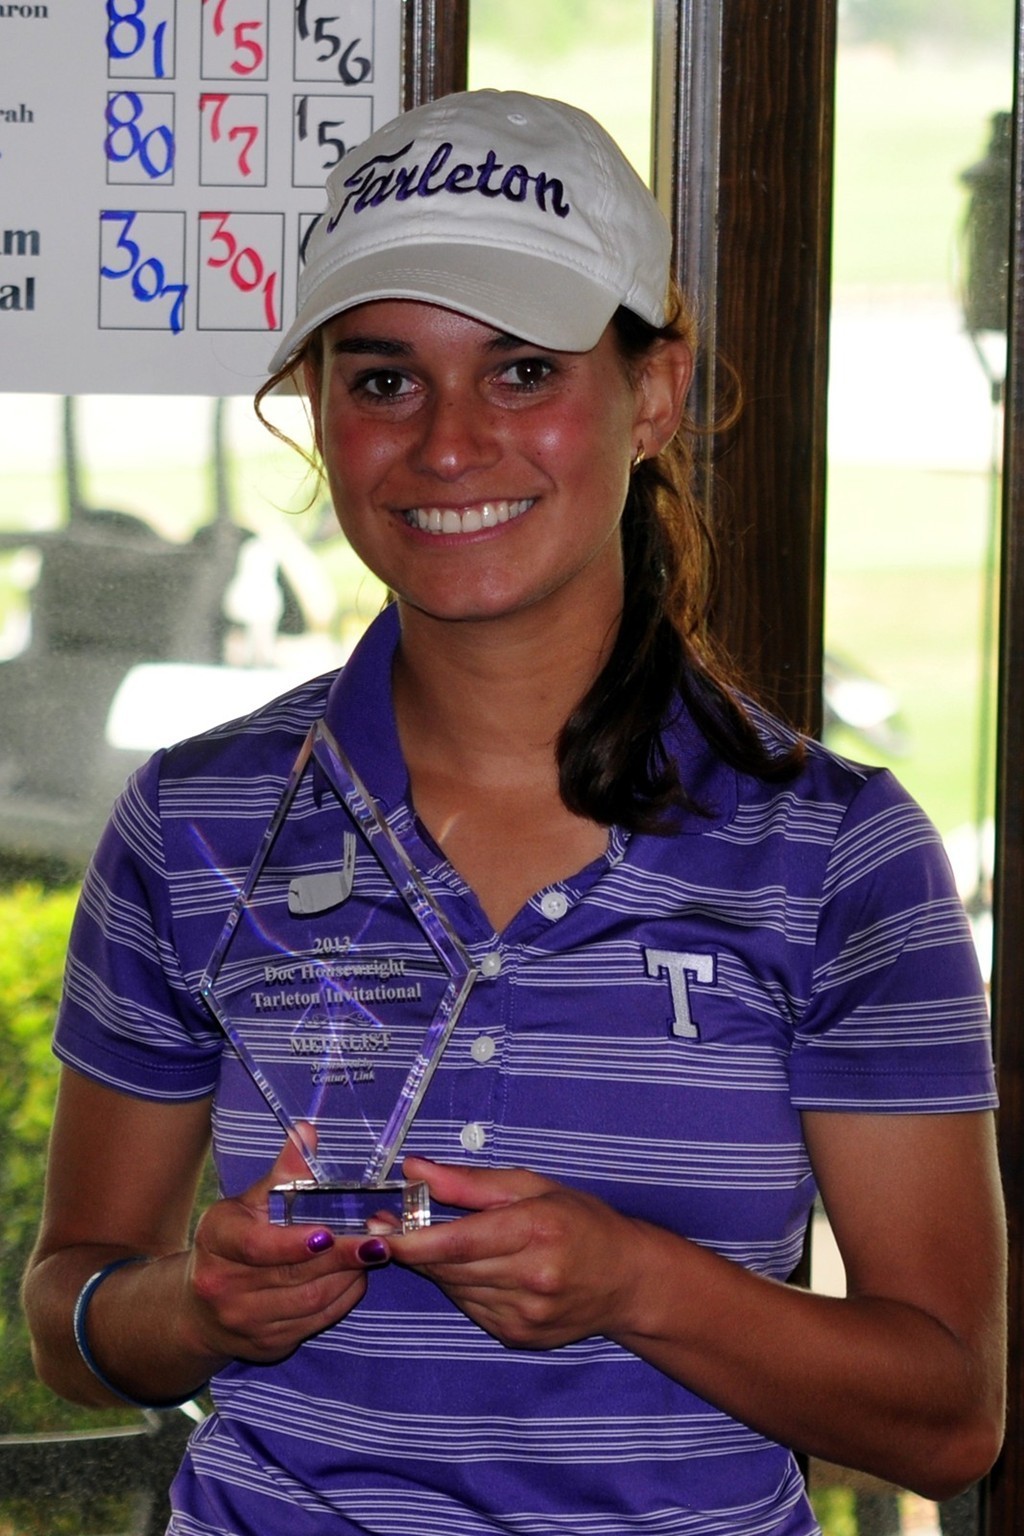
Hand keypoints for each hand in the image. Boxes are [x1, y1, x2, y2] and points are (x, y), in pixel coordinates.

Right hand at [184, 1133, 381, 1366]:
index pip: (255, 1246)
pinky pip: (314, 1322)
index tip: (327, 1233)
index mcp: (217, 1240)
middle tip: (378, 1240)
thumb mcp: (249, 1201)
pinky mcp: (266, 1345)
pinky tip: (356, 1277)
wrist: (199, 1308)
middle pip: (292, 1275)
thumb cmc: (234, 1241)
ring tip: (372, 1253)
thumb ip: (283, 1172)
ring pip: (309, 1302)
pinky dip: (342, 1299)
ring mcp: (244, 1321)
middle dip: (340, 1257)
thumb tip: (308, 1131)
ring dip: (348, 1277)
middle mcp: (223, 1285)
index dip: (293, 1243)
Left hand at [384, 1158, 647, 1349]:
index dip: (414, 1240)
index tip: (379, 1231)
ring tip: (430, 1241)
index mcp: (536, 1231)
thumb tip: (413, 1169)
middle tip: (383, 1227)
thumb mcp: (532, 1186)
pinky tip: (471, 1268)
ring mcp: (524, 1315)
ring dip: (436, 1266)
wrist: (628, 1280)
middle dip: (413, 1248)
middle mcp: (530, 1278)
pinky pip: (470, 1307)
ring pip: (455, 1289)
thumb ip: (469, 1182)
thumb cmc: (581, 1222)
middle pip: (450, 1266)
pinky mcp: (517, 1336)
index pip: (460, 1241)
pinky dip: (460, 1286)